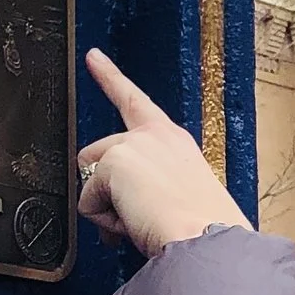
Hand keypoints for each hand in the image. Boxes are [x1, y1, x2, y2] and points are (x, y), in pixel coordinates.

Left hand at [75, 50, 248, 258]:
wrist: (207, 238)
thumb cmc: (203, 230)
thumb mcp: (179, 200)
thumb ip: (149, 193)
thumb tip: (122, 215)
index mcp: (173, 141)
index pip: (135, 103)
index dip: (109, 76)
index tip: (93, 57)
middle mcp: (153, 135)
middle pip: (96, 156)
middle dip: (104, 192)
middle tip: (137, 217)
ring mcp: (132, 145)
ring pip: (90, 182)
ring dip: (107, 209)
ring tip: (143, 221)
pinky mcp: (113, 162)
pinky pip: (88, 204)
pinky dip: (106, 222)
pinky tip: (136, 223)